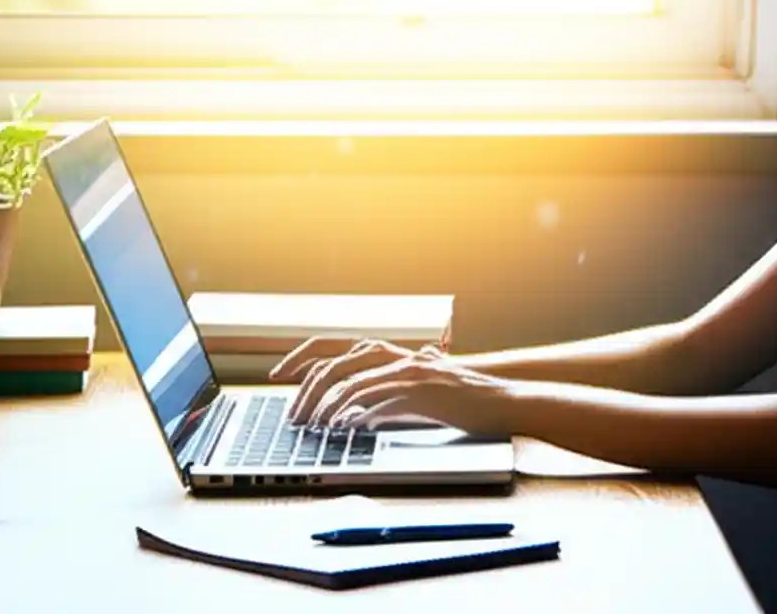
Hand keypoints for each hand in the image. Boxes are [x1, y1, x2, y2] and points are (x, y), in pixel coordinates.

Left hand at [272, 337, 443, 422]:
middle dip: (308, 393)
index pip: (332, 347)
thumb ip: (382, 394)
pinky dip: (358, 415)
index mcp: (386, 353)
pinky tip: (347, 428)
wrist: (498, 399)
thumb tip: (354, 413)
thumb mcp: (412, 391)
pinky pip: (379, 400)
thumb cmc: (456, 398)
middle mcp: (393, 356)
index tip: (279, 375)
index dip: (300, 359)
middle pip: (335, 365)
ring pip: (352, 383)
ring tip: (316, 428)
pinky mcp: (421, 390)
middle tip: (295, 418)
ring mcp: (407, 370)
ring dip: (329, 407)